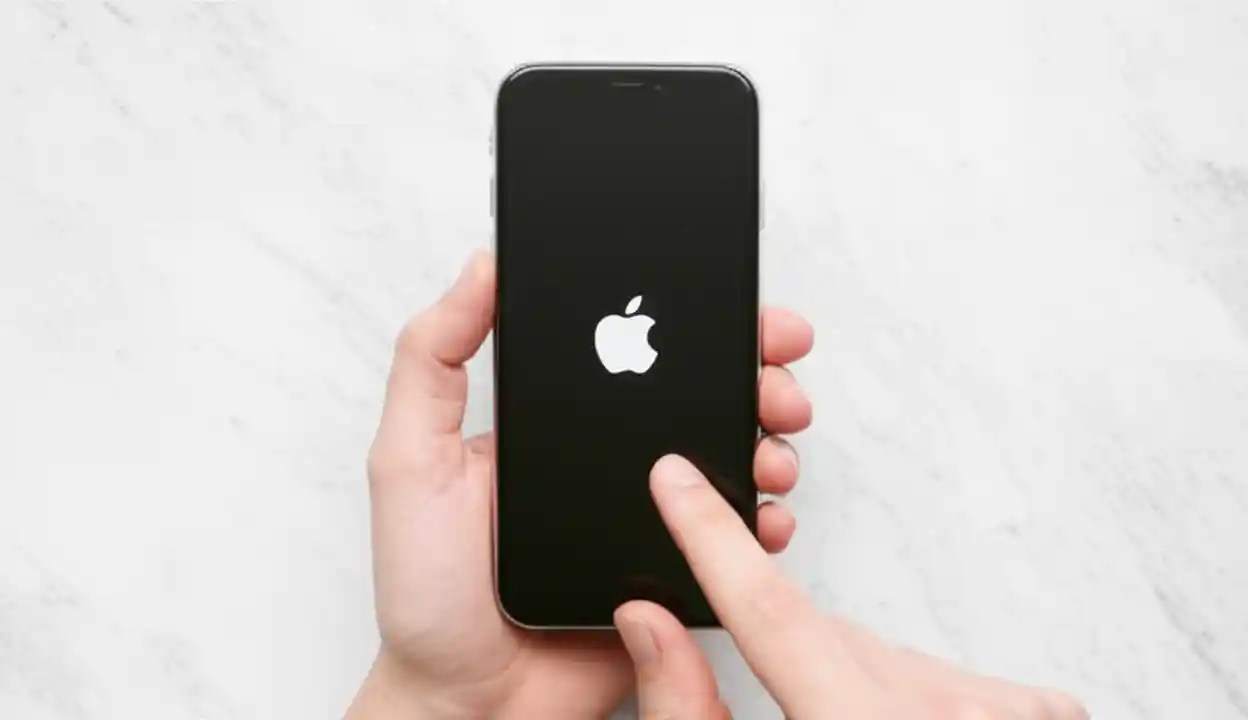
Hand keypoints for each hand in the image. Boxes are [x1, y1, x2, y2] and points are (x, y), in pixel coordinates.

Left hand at [345, 251, 815, 718]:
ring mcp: (646, 517)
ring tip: (775, 446)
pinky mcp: (673, 575)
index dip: (689, 321)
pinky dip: (762, 520)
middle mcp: (609, 460)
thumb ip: (432, 362)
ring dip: (769, 439)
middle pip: (696, 396)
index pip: (631, 352)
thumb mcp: (409, 459)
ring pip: (728, 459)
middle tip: (776, 374)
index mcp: (556, 422)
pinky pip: (733, 539)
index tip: (734, 304)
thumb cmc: (427, 590)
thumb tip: (479, 267)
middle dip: (753, 373)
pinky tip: (766, 515)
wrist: (466, 703)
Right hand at [615, 455, 1089, 719]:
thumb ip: (688, 711)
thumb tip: (647, 621)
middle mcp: (941, 713)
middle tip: (789, 719)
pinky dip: (917, 700)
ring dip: (858, 688)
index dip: (709, 535)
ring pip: (886, 657)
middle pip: (827, 638)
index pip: (767, 611)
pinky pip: (948, 676)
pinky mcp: (1044, 712)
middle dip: (793, 661)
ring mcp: (1004, 711)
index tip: (677, 476)